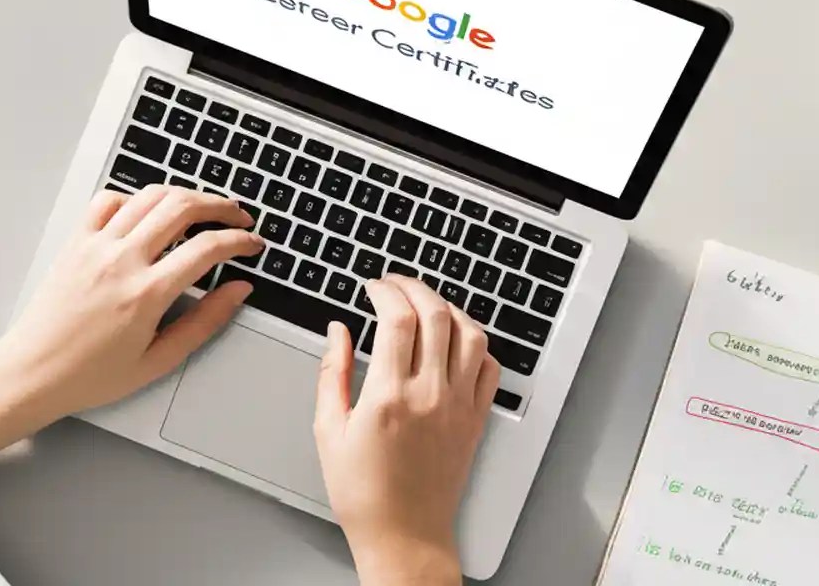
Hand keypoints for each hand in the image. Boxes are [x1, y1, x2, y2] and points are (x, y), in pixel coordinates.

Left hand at [0, 185, 263, 502]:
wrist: (31, 373)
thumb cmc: (90, 375)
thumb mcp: (159, 360)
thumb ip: (205, 322)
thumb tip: (238, 292)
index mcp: (146, 294)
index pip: (207, 248)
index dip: (239, 241)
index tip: (252, 243)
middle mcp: (121, 261)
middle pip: (182, 207)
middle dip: (220, 205)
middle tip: (238, 215)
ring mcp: (96, 246)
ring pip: (150, 196)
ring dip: (185, 194)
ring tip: (202, 207)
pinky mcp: (76, 242)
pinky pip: (109, 201)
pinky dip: (136, 198)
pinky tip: (148, 212)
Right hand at [314, 275, 499, 585]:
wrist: (404, 534)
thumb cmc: (362, 491)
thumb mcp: (329, 430)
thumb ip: (332, 373)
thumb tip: (337, 330)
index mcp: (389, 396)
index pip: (398, 319)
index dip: (386, 291)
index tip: (373, 286)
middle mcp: (430, 395)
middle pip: (436, 315)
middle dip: (415, 287)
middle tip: (397, 284)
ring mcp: (459, 405)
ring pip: (470, 334)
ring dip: (449, 308)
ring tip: (427, 304)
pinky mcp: (476, 419)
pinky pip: (489, 367)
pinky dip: (476, 343)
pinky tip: (456, 339)